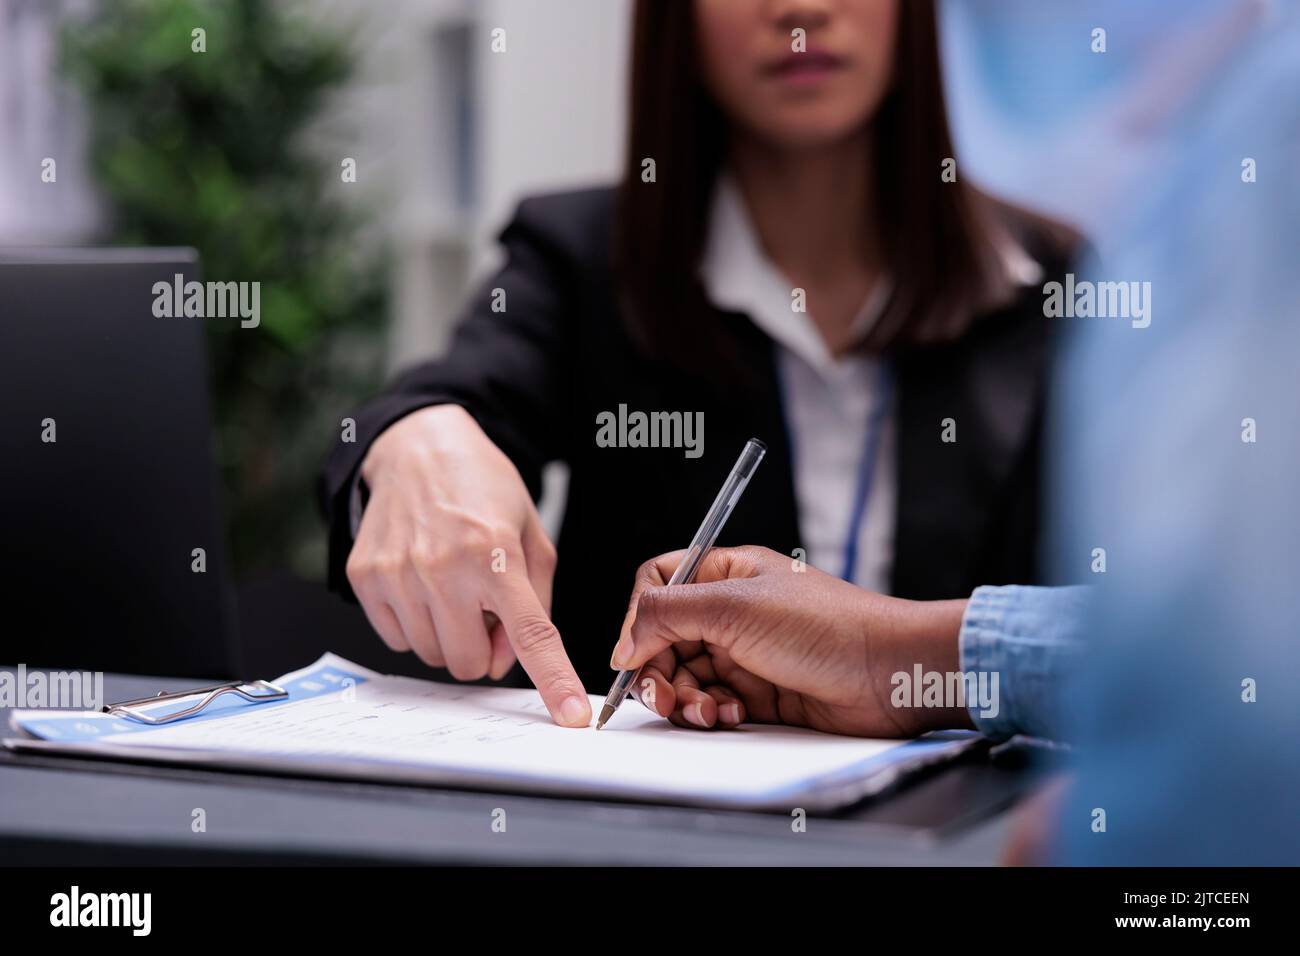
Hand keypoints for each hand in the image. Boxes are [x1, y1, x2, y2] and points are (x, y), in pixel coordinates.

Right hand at [347, 404, 589, 726]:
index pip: (531, 634)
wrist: (420, 448)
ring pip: (432, 656)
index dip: (553, 680)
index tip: (569, 718)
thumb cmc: (483, 489)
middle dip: (482, 649)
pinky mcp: (365, 577)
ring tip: (453, 587)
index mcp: (496, 555)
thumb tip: (507, 660)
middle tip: (484, 610)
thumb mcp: (531, 533)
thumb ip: (536, 601)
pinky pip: (397, 639)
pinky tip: (422, 584)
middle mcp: (444, 568)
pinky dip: (415, 624)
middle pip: (469, 662)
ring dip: (448, 635)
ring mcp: (399, 574)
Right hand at [610, 546, 970, 736]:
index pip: (658, 583)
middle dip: (657, 668)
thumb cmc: (828, 626)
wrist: (889, 675)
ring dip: (685, 697)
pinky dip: (712, 712)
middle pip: (664, 638)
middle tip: (663, 695)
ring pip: (685, 676)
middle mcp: (733, 610)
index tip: (632, 650)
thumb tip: (624, 640)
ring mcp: (746, 652)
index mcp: (727, 573)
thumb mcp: (734, 607)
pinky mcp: (760, 693)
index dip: (638, 617)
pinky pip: (712, 703)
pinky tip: (731, 714)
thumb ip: (667, 614)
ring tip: (706, 709)